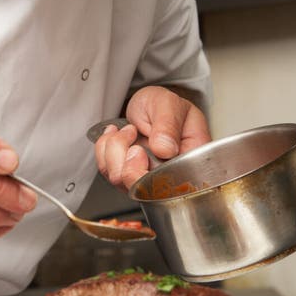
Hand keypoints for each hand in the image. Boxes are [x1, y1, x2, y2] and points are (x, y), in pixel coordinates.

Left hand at [94, 85, 209, 190]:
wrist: (147, 104)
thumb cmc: (163, 105)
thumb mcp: (169, 105)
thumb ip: (168, 125)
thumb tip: (166, 149)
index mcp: (191, 161)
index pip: (175, 188)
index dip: (151, 178)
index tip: (139, 151)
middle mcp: (171, 176)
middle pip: (144, 191)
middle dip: (126, 162)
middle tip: (130, 133)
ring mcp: (149, 179)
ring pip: (122, 182)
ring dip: (114, 151)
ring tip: (127, 130)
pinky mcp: (129, 176)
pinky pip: (108, 172)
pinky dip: (104, 150)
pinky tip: (116, 135)